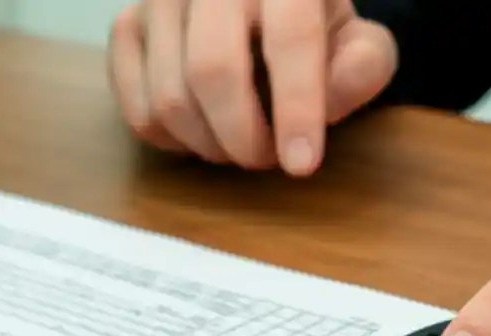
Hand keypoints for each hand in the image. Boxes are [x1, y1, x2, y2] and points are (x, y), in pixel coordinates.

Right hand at [106, 0, 397, 175]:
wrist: (259, 5)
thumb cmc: (311, 28)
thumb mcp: (356, 41)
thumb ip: (363, 65)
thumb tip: (339, 91)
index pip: (289, 38)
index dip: (297, 108)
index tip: (302, 164)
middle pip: (211, 70)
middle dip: (242, 137)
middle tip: (265, 159)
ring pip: (170, 98)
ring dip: (208, 145)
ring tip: (238, 144)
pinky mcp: (127, 28)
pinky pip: (138, 110)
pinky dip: (173, 142)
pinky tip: (202, 131)